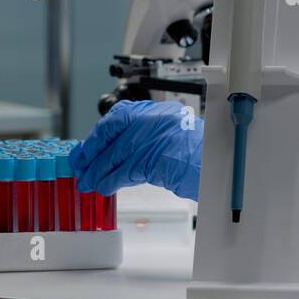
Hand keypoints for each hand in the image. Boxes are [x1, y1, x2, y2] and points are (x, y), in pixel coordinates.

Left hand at [69, 100, 202, 199]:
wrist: (218, 164)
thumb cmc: (199, 154)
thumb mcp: (170, 138)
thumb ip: (144, 140)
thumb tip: (114, 153)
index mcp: (158, 111)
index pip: (118, 117)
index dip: (98, 135)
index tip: (85, 147)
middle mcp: (155, 119)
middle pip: (113, 134)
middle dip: (92, 152)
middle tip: (80, 165)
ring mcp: (155, 137)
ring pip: (116, 153)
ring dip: (99, 170)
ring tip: (88, 182)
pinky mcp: (155, 158)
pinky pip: (126, 170)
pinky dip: (112, 180)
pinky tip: (104, 187)